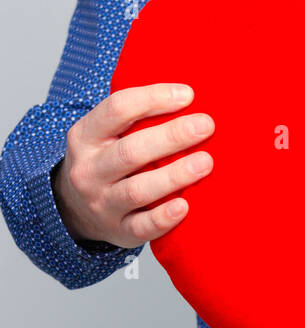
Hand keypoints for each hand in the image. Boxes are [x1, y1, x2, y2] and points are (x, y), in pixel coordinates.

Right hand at [52, 83, 214, 247]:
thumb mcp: (105, 135)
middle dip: (171, 136)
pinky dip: (163, 218)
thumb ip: (134, 119)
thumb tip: (188, 96)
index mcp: (85, 137)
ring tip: (206, 162)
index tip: (188, 95)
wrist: (76, 210)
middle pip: (131, 151)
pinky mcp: (119, 232)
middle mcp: (89, 171)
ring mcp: (102, 204)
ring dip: (174, 176)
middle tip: (206, 126)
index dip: (153, 99)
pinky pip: (142, 228)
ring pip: (138, 190)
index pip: (117, 109)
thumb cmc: (106, 162)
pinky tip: (185, 206)